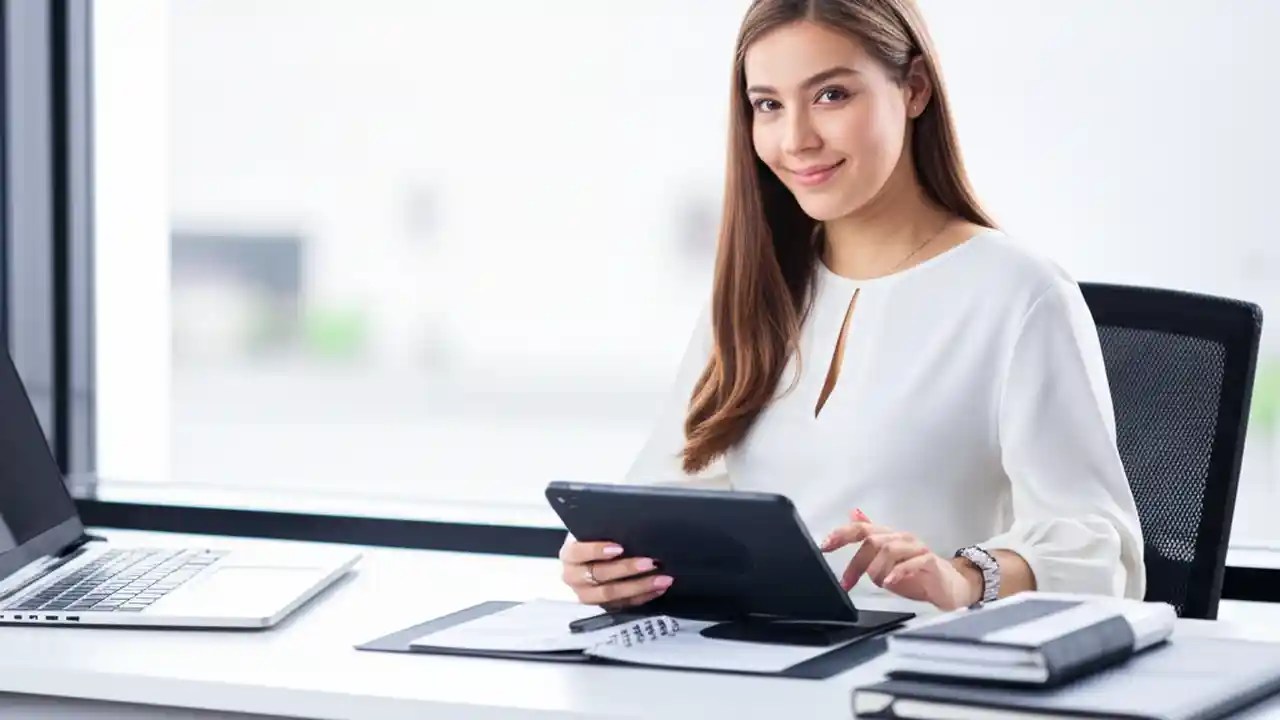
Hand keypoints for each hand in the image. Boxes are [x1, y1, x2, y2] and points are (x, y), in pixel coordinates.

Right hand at [558, 534, 673, 609]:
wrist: (590, 557)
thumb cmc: (595, 539)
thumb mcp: (594, 530)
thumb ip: (605, 529)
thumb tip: (630, 525)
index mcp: (569, 555)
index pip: (578, 552)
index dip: (597, 550)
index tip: (619, 547)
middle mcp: (573, 577)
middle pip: (598, 575)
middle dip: (626, 569)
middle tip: (649, 562)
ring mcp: (586, 594)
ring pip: (610, 594)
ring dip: (639, 587)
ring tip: (660, 579)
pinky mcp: (601, 605)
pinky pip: (622, 604)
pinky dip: (643, 596)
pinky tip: (658, 588)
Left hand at [820, 509, 980, 610]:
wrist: (951, 587)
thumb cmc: (918, 574)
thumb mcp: (887, 560)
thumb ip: (870, 542)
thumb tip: (853, 515)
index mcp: (889, 537)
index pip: (861, 529)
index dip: (841, 534)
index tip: (825, 546)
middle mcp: (902, 538)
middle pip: (872, 540)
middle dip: (856, 563)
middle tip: (847, 581)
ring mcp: (917, 548)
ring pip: (889, 549)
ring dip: (876, 569)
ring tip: (875, 583)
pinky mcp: (930, 561)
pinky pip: (912, 563)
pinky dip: (897, 572)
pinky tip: (889, 582)